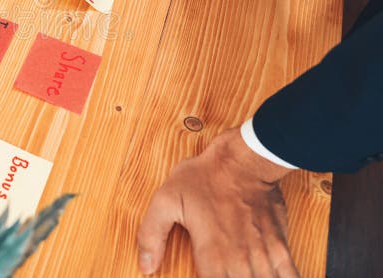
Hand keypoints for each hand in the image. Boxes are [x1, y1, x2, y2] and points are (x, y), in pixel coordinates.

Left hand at [137, 128, 298, 276]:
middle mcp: (240, 263)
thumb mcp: (166, 200)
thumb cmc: (204, 177)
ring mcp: (263, 258)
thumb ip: (152, 235)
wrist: (244, 161)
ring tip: (242, 276)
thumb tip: (146, 266)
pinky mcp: (281, 249)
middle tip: (221, 274)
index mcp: (212, 255)